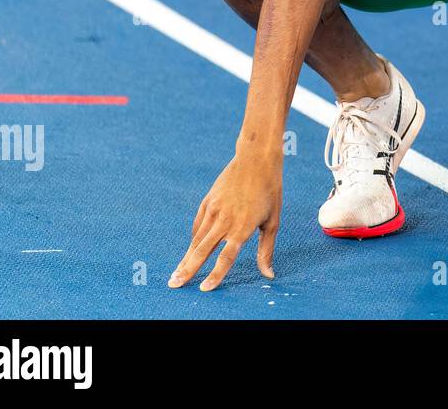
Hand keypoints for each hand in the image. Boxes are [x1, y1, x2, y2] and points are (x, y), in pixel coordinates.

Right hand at [168, 149, 281, 290]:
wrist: (256, 159)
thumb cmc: (269, 191)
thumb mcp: (273, 221)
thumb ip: (266, 250)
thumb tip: (269, 274)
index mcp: (243, 226)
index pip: (226, 256)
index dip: (215, 274)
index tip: (205, 288)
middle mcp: (225, 219)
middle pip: (203, 250)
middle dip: (188, 269)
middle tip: (174, 285)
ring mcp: (214, 209)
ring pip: (197, 239)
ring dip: (186, 257)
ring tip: (177, 273)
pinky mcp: (208, 201)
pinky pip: (198, 225)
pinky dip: (194, 239)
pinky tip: (191, 250)